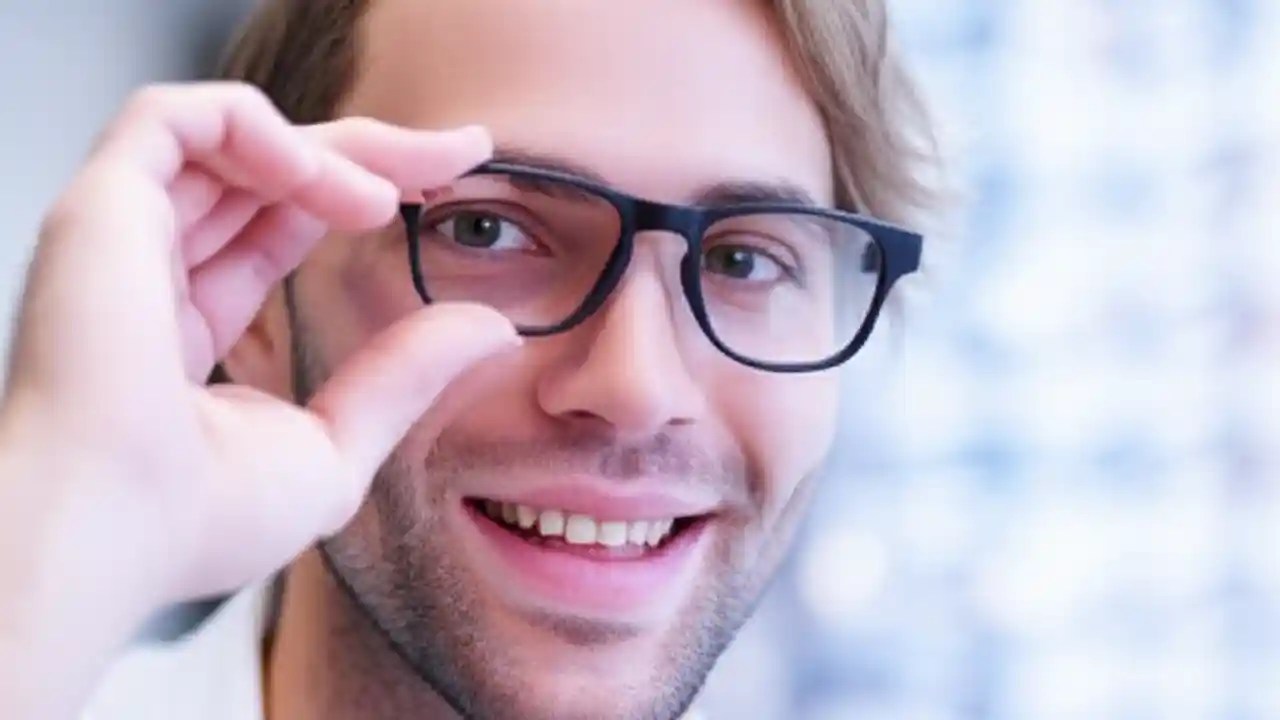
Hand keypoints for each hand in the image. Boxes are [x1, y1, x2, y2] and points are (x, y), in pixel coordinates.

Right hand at [0, 82, 515, 717]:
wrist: (112, 537)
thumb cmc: (198, 520)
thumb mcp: (335, 442)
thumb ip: (405, 376)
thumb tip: (495, 330)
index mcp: (188, 321)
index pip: (280, 222)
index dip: (359, 191)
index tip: (451, 185)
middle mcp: (150, 268)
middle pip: (270, 171)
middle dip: (371, 150)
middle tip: (463, 153)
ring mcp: (122, 235)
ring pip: (230, 138)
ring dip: (330, 149)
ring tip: (391, 197)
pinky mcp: (100, 208)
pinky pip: (173, 120)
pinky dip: (254, 127)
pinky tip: (317, 174)